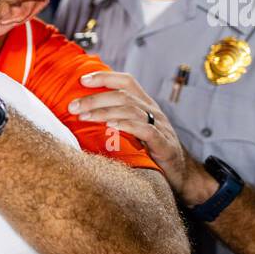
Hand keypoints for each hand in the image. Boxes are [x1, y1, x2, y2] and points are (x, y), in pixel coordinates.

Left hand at [69, 71, 216, 204]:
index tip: (82, 79)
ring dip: (104, 111)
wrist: (181, 176)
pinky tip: (111, 125)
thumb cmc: (152, 153)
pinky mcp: (164, 145)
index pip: (126, 81)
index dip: (105, 77)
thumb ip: (116, 120)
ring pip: (131, 110)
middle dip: (95, 98)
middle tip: (72, 106)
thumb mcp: (133, 132)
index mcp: (145, 106)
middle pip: (123, 95)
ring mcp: (160, 127)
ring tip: (83, 116)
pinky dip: (127, 125)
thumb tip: (84, 114)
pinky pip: (146, 130)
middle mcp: (153, 112)